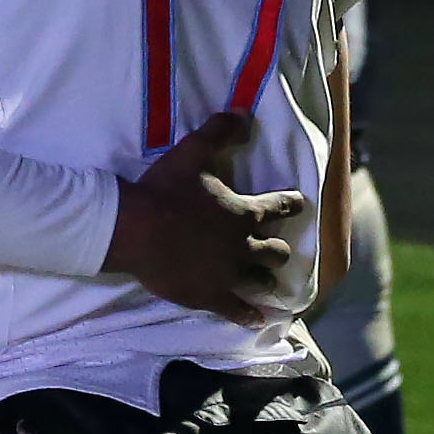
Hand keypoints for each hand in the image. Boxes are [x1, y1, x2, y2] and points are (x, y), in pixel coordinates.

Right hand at [105, 112, 301, 320]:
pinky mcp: (209, 296)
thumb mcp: (192, 152)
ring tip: (269, 284)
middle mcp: (243, 246)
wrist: (135, 229)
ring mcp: (228, 274)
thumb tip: (244, 113)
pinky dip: (249, 316)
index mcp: (244, 212)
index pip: (278, 207)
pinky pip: (236, 310)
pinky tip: (258, 320)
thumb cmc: (165, 190)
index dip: (290, 204)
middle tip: (278, 251)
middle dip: (278, 250)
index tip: (298, 205)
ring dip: (265, 280)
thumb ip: (220, 131)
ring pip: (260, 280)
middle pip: (275, 252)